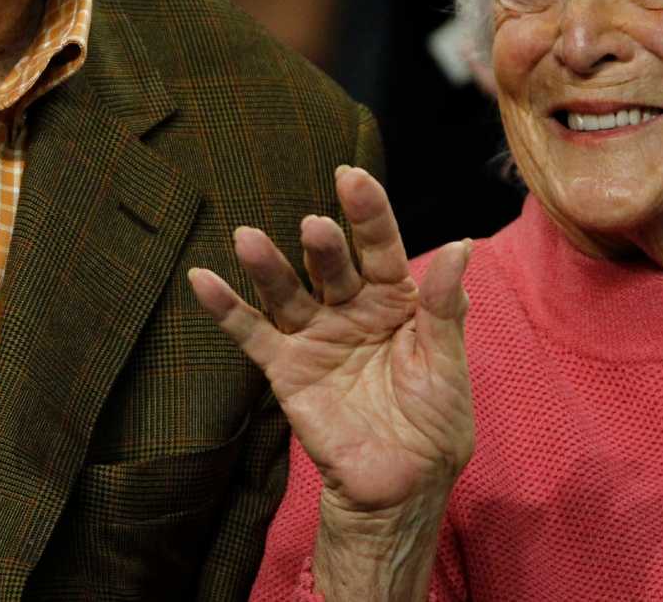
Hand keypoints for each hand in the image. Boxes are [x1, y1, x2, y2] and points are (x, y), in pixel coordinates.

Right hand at [190, 167, 473, 516]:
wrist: (402, 484)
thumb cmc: (435, 422)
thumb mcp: (447, 361)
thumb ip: (444, 305)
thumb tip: (459, 244)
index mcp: (394, 300)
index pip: (380, 248)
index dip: (368, 213)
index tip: (352, 177)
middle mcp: (350, 309)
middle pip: (331, 266)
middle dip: (323, 246)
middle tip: (315, 226)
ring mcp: (315, 336)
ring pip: (286, 292)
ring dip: (267, 266)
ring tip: (248, 238)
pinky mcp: (286, 368)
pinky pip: (252, 333)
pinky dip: (226, 308)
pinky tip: (203, 280)